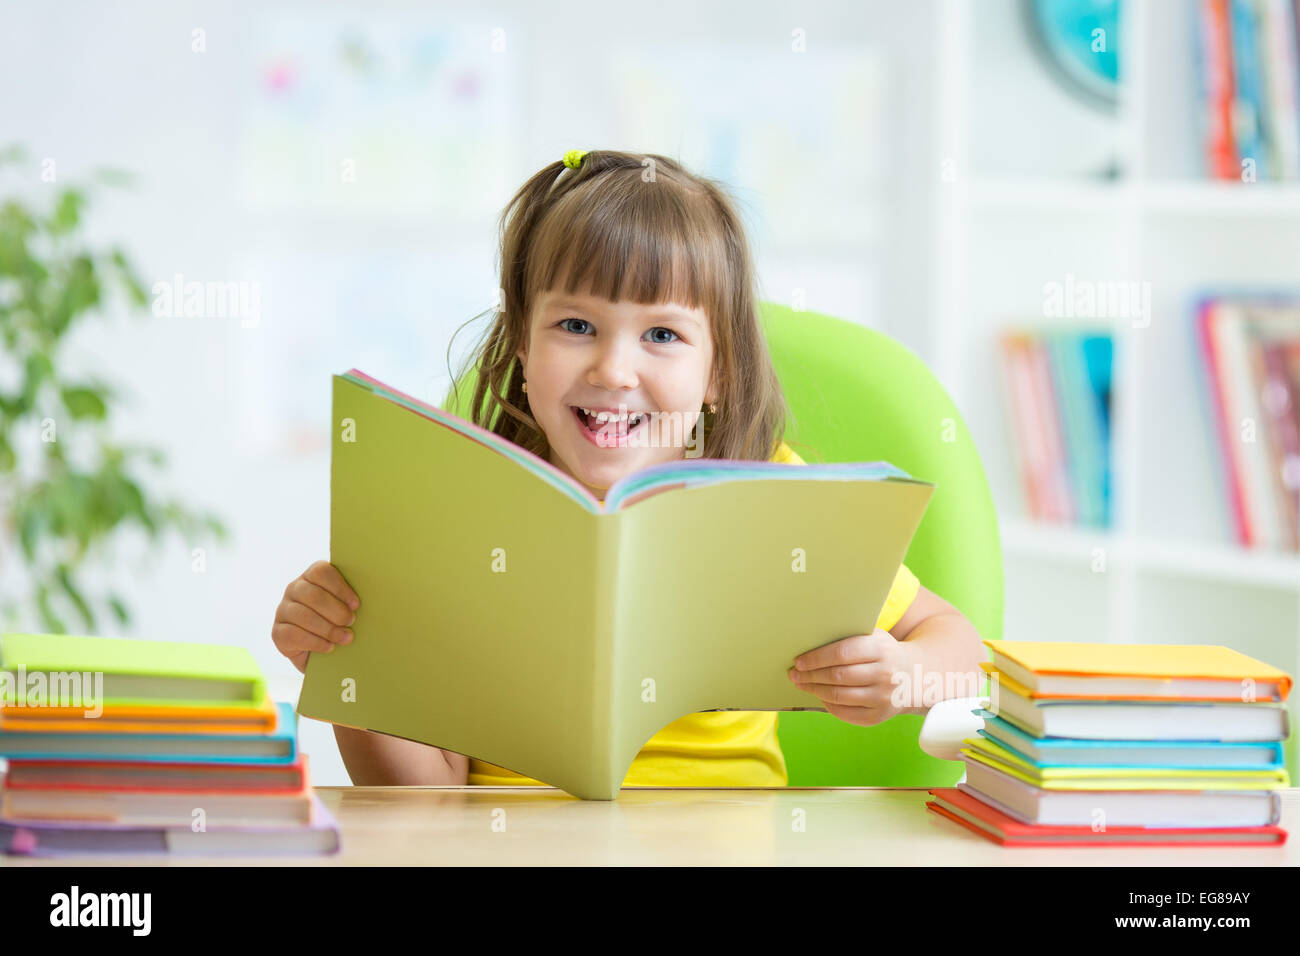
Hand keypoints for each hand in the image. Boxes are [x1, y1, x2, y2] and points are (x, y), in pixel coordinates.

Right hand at [272, 560, 360, 673]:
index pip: (320, 571)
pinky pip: (293, 634)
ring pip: (302, 615)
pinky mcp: (277, 632)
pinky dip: (314, 641)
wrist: (325, 654)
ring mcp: (283, 610)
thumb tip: (379, 593)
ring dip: (327, 628)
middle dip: (335, 611)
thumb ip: (354, 598)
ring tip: (346, 638)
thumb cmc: (342, 623)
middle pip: (312, 595)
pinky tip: (329, 647)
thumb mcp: (349, 607)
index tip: (357, 605)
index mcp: (312, 576)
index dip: (340, 588)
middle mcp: (294, 589)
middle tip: (351, 622)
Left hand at [787, 628, 914, 726]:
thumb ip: (848, 635)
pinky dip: (828, 705)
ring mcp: (883, 697)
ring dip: (815, 690)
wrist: (914, 675)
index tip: (799, 661)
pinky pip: (846, 713)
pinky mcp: (879, 716)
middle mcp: (884, 674)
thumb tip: (809, 638)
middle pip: (838, 676)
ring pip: (839, 696)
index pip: (842, 653)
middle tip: (794, 674)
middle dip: (810, 676)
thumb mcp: (873, 636)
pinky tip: (820, 696)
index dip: (816, 658)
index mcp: (880, 649)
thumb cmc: (882, 651)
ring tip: (801, 684)